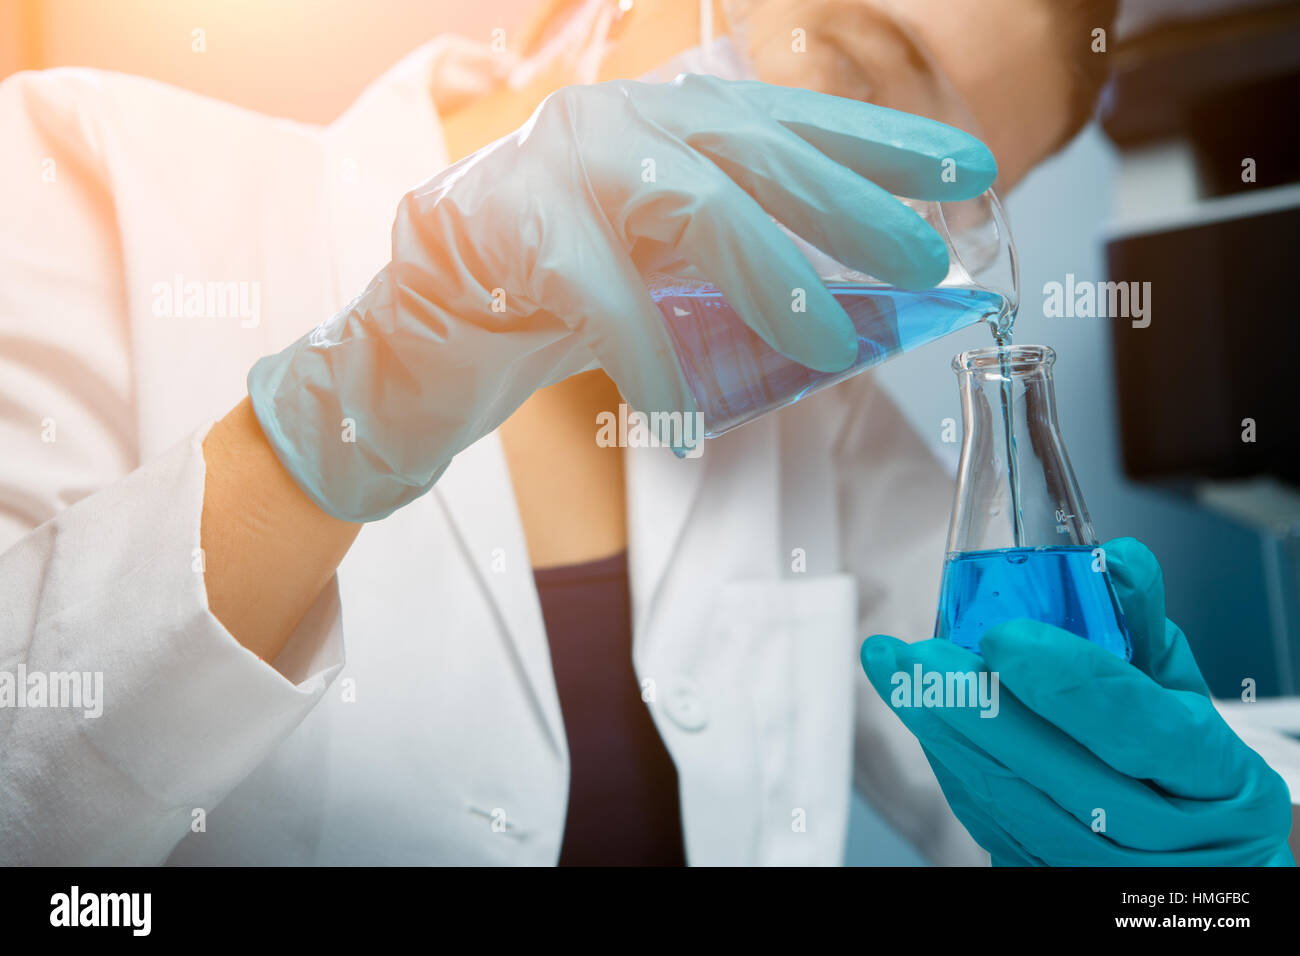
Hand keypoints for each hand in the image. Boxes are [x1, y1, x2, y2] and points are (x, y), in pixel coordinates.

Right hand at [248, 75, 995, 520]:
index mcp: (659, 123)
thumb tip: (862, 312)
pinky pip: (602, 301)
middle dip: (853, 203)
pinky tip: (683, 426)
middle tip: (930, 257)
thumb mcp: (664, 275)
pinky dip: (651, 367)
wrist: (418, 334)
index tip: (969, 167)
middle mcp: (616, 123)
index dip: (879, 140)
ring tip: (830, 345)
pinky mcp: (504, 227)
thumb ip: (739, 270)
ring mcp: (558, 165)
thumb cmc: (555, 304)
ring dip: (771, 276)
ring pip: (691, 204)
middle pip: (757, 149)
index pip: (787, 118)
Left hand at [860, 537, 1294, 865]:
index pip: (1136, 726)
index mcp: (1213, 779)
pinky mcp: (1049, 876)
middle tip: (922, 655)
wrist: (1193, 867)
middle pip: (1057, 771)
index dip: (1067, 681)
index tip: (1004, 636)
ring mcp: (1102, 870)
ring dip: (943, 732)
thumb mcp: (1187, 698)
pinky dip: (952, 765)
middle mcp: (1161, 837)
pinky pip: (991, 823)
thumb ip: (1143, 626)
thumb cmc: (1190, 775)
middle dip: (977, 706)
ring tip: (898, 673)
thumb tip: (1112, 559)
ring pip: (1010, 801)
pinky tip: (922, 717)